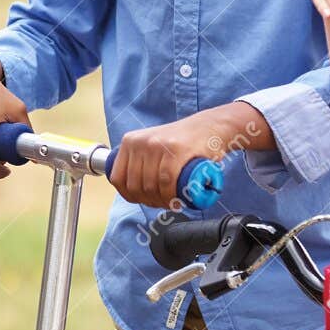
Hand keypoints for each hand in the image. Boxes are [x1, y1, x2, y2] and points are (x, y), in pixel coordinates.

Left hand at [108, 104, 260, 208]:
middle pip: (135, 186)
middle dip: (149, 201)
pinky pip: (166, 181)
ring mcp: (157, 144)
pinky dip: (170, 195)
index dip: (130, 196)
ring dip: (161, 201)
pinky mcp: (175, 149)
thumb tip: (131, 191)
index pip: (118, 179)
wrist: (210, 126)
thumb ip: (139, 162)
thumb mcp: (152, 146)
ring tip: (172, 202)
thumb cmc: (183, 142)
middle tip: (164, 203)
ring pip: (150, 186)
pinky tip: (177, 198)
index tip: (144, 200)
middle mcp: (140, 141)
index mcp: (129, 141)